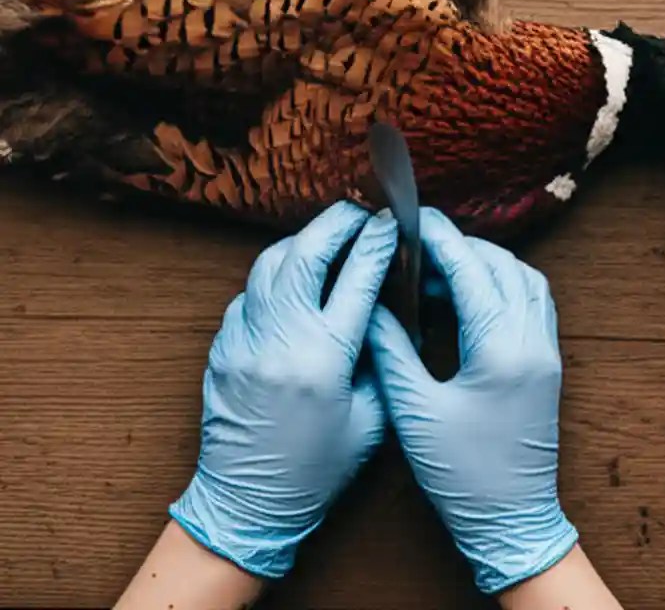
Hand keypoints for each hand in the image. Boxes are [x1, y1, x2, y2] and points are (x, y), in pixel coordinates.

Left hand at [169, 201, 397, 578]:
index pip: (357, 277)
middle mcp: (279, 341)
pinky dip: (276, 277)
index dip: (378, 242)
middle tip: (360, 212)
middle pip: (305, 252)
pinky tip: (297, 282)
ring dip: (302, 242)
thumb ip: (382, 357)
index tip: (393, 223)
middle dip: (336, 222)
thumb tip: (387, 306)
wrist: (250, 501)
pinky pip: (250, 294)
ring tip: (329, 237)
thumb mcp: (374, 416)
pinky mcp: (223, 348)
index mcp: (324, 359)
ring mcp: (243, 341)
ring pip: (269, 264)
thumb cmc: (319, 468)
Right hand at [365, 207, 577, 594]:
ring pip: (523, 280)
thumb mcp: (414, 411)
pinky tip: (469, 299)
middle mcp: (534, 341)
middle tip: (416, 247)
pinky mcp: (548, 365)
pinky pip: (533, 304)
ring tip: (438, 272)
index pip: (471, 270)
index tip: (411, 216)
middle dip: (460, 247)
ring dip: (485, 265)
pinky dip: (504, 287)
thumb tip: (370, 306)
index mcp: (502, 348)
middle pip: (502, 266)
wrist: (512, 520)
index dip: (439, 238)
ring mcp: (548, 352)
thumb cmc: (462, 474)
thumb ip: (392, 350)